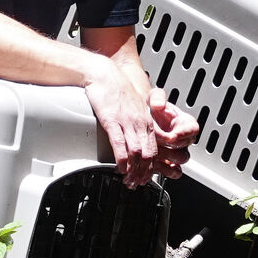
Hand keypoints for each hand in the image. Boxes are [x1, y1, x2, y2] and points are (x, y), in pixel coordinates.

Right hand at [86, 67, 159, 186]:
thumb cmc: (115, 89)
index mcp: (146, 120)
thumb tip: (135, 137)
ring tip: (128, 180)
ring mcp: (127, 122)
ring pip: (137, 152)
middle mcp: (139, 122)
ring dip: (134, 171)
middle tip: (137, 183)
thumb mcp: (133, 106)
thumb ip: (136, 121)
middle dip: (144, 173)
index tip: (145, 177)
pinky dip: (122, 160)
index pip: (153, 149)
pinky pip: (120, 144)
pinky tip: (120, 168)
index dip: (151, 166)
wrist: (104, 74)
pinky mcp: (112, 121)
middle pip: (148, 154)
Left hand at [149, 91, 198, 178]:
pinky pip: (174, 172)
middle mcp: (183, 138)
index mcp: (184, 123)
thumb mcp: (152, 98)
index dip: (184, 133)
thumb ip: (157, 97)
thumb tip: (159, 104)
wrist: (140, 118)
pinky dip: (166, 170)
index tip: (172, 135)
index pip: (193, 129)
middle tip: (157, 142)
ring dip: (167, 157)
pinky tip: (155, 164)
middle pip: (185, 147)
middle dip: (170, 146)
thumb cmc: (150, 109)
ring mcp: (176, 151)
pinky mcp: (168, 163)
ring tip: (154, 152)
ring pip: (180, 160)